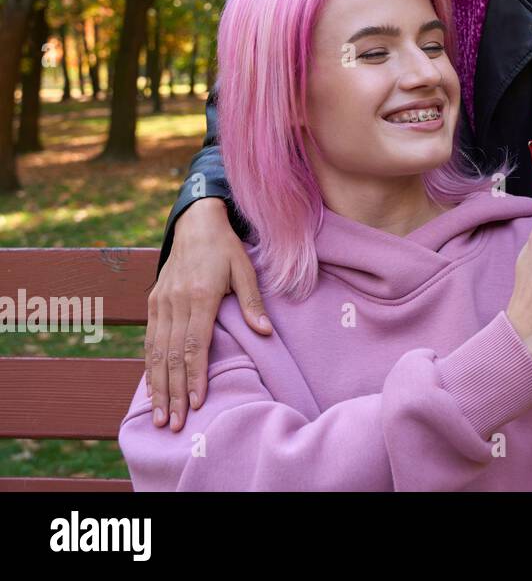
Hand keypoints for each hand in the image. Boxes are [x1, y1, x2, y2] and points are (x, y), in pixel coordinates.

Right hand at [145, 198, 271, 430]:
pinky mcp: (153, 303)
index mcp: (200, 296)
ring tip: (161, 417)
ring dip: (158, 387)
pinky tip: (152, 389)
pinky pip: (149, 341)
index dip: (195, 376)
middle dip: (173, 393)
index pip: (195, 345)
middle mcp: (175, 303)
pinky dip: (150, 367)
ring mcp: (161, 303)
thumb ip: (253, 302)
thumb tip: (265, 332)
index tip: (197, 403)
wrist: (195, 224)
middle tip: (175, 424)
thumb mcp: (246, 269)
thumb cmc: (226, 249)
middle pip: (172, 356)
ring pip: (156, 353)